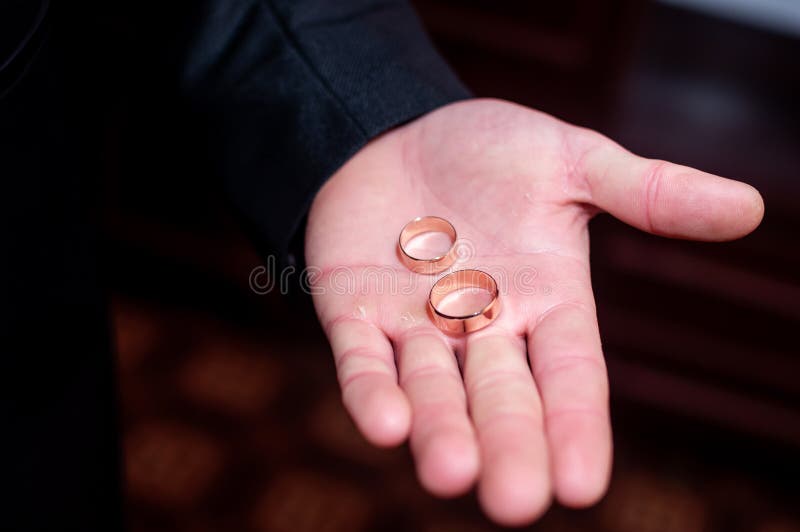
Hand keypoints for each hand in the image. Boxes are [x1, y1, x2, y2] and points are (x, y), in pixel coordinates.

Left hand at [304, 99, 762, 524]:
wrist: (396, 130)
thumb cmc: (487, 149)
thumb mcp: (571, 161)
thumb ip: (646, 191)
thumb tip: (749, 207)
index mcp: (544, 300)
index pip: (568, 375)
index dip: (575, 427)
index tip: (582, 486)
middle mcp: (481, 327)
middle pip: (501, 399)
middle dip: (508, 447)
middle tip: (514, 503)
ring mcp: (413, 325)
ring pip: (430, 390)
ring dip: (439, 432)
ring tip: (449, 475)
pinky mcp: (352, 311)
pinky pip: (362, 360)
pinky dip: (371, 393)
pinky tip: (386, 426)